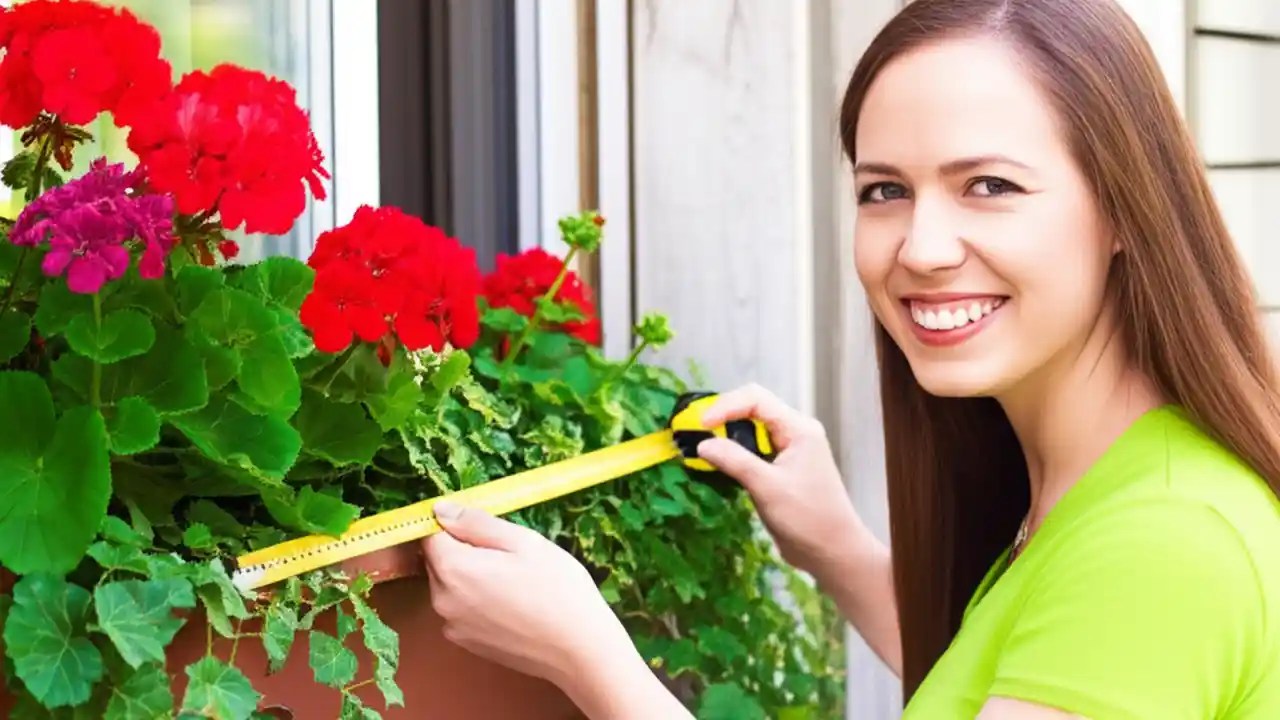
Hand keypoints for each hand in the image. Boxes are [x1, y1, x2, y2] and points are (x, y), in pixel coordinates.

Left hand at [420, 501, 633, 687]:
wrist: (579, 648)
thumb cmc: (558, 588)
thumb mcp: (523, 541)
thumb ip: (475, 523)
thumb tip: (439, 509)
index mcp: (453, 569)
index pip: (430, 535)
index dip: (454, 525)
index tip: (484, 528)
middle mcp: (442, 600)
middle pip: (437, 561)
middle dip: (462, 550)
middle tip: (507, 555)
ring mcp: (453, 626)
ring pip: (449, 585)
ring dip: (470, 576)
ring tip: (512, 580)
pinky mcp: (466, 644)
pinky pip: (461, 609)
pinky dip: (476, 601)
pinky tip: (510, 604)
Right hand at [696, 384, 870, 579]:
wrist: (833, 552)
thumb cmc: (807, 518)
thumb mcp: (767, 487)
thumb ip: (735, 461)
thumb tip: (702, 444)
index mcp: (798, 429)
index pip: (756, 399)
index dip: (725, 406)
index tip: (701, 426)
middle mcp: (795, 433)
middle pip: (753, 410)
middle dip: (723, 418)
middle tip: (695, 435)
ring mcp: (789, 451)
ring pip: (752, 431)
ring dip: (727, 437)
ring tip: (702, 449)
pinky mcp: (782, 469)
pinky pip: (754, 451)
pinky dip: (735, 454)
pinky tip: (719, 464)